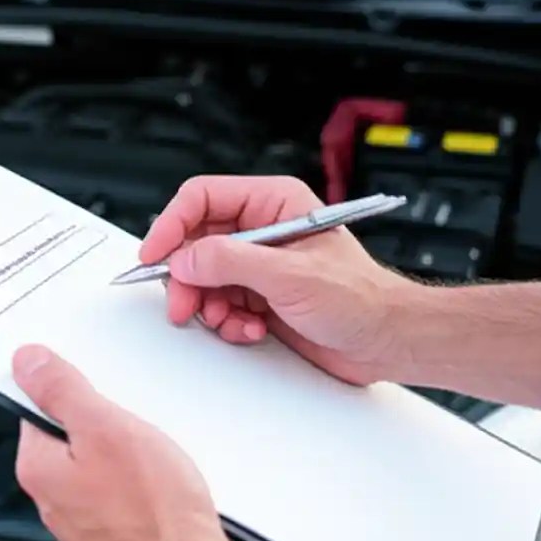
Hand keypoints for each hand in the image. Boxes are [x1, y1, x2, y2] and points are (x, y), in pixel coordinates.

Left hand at [11, 344, 269, 540]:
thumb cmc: (152, 515)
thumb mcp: (105, 428)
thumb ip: (62, 391)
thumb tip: (27, 362)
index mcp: (38, 466)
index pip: (34, 407)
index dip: (65, 386)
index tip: (88, 378)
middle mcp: (53, 497)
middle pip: (70, 434)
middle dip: (103, 420)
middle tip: (133, 423)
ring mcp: (83, 518)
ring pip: (99, 463)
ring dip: (126, 452)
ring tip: (154, 457)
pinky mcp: (113, 532)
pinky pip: (120, 490)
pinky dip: (140, 480)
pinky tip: (162, 483)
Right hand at [141, 175, 416, 384]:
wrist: (386, 341)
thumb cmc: (361, 299)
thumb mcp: (291, 275)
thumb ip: (232, 262)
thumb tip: (185, 259)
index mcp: (273, 203)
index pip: (202, 198)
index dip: (172, 225)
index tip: (154, 256)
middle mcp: (262, 230)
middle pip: (195, 243)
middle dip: (187, 278)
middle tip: (183, 305)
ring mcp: (258, 265)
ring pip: (202, 278)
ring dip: (209, 305)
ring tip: (232, 321)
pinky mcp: (258, 297)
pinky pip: (219, 304)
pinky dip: (227, 323)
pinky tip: (251, 330)